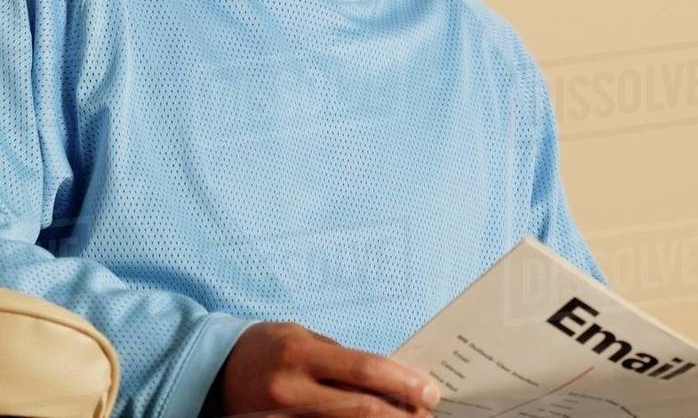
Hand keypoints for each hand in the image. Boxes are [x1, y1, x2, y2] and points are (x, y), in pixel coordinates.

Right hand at [209, 321, 441, 416]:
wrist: (214, 370)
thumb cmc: (270, 347)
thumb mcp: (305, 339)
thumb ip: (342, 361)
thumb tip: (391, 379)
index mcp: (301, 355)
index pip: (365, 370)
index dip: (403, 382)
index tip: (430, 391)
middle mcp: (291, 389)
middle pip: (360, 407)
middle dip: (400, 413)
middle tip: (427, 412)